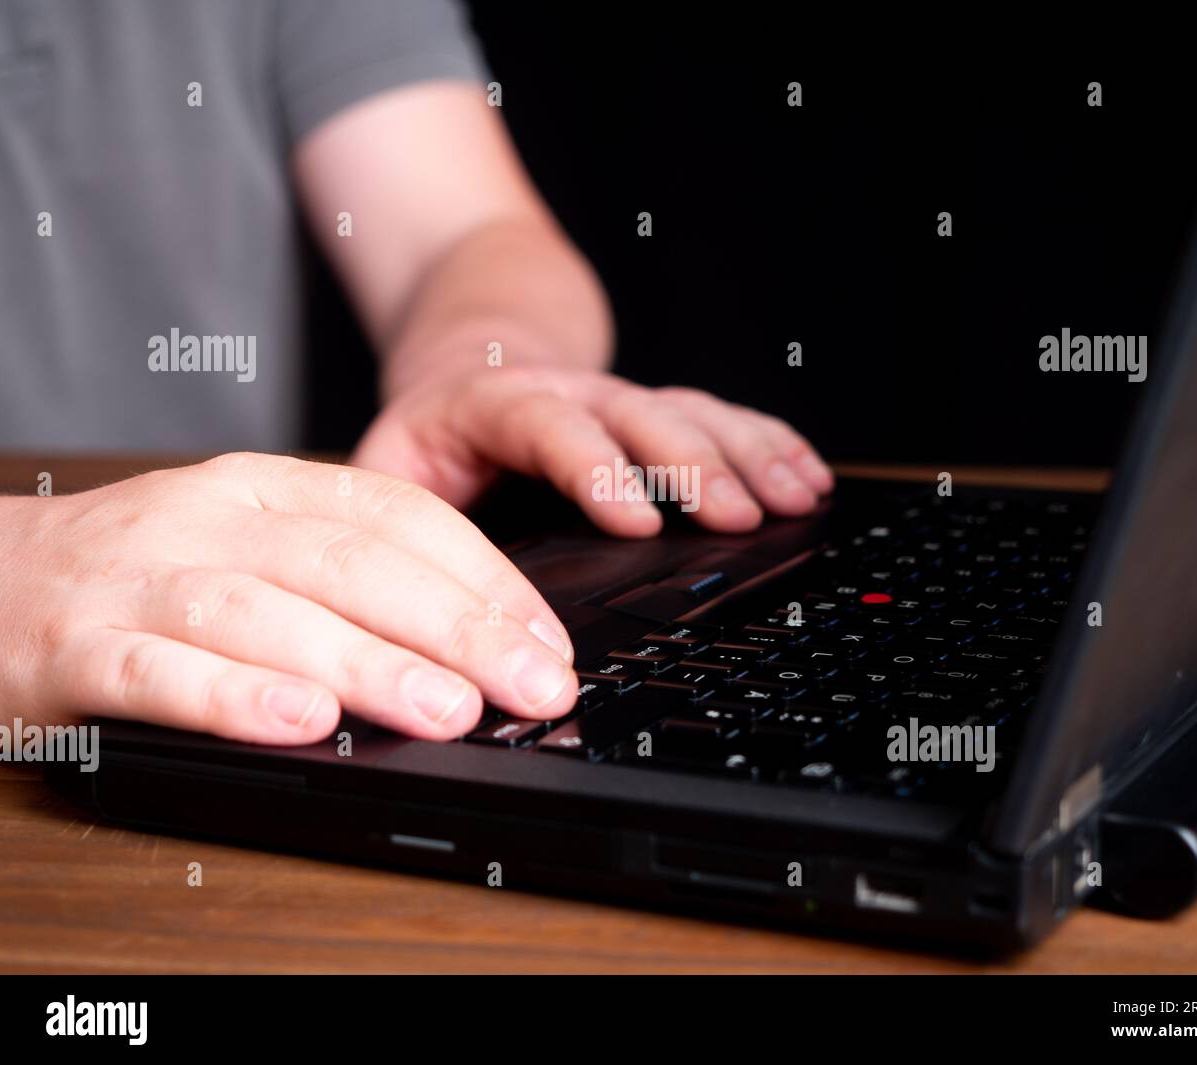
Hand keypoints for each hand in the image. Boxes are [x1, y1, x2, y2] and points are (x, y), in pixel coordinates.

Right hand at [0, 454, 578, 743]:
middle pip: (352, 566)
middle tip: (532, 684)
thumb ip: (345, 571)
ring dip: (367, 664)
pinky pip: (163, 670)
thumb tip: (476, 635)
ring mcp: (141, 579)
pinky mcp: (76, 646)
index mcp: (267, 485)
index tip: (546, 639)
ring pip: (269, 614)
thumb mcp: (253, 536)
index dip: (484, 578)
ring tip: (446, 710)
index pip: (400, 518)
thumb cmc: (145, 566)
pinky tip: (299, 722)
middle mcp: (212, 518)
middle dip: (457, 629)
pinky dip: (234, 695)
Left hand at [351, 366, 833, 536]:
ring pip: (691, 413)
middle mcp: (570, 393)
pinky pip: (720, 417)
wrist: (470, 364)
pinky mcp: (656, 411)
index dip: (595, 470)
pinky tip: (808, 476)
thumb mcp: (389, 468)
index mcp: (497, 405)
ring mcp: (620, 399)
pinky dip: (769, 444)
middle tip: (740, 517)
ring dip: (748, 455)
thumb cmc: (433, 434)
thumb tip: (412, 596)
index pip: (549, 427)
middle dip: (694, 468)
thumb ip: (392, 518)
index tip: (637, 521)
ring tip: (796, 497)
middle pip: (639, 416)